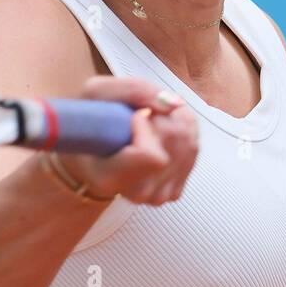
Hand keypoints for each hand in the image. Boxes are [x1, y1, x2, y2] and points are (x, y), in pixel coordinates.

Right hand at [56, 75, 198, 206]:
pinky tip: (163, 132)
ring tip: (151, 122)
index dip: (147, 126)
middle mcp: (136, 193)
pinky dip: (184, 133)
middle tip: (143, 114)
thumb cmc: (91, 124)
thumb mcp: (96, 93)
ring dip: (176, 121)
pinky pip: (194, 150)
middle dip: (164, 117)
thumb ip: (134, 91)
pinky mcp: (175, 190)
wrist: (92, 150)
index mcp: (110, 178)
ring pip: (189, 145)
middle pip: (176, 143)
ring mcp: (158, 195)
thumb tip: (173, 103)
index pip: (151, 156)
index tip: (134, 116)